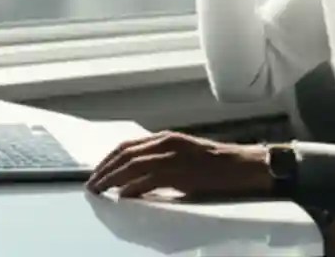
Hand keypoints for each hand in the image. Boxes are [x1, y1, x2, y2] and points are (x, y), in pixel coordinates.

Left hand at [84, 131, 271, 198]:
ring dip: (112, 179)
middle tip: (91, 185)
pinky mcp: (180, 172)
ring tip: (100, 191)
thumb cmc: (215, 164)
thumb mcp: (183, 155)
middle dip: (105, 170)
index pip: (126, 146)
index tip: (96, 173)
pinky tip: (123, 197)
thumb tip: (136, 177)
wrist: (243, 166)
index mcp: (164, 138)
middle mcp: (165, 143)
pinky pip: (149, 180)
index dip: (108, 160)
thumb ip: (160, 161)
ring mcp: (172, 156)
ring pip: (132, 166)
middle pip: (124, 155)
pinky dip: (133, 188)